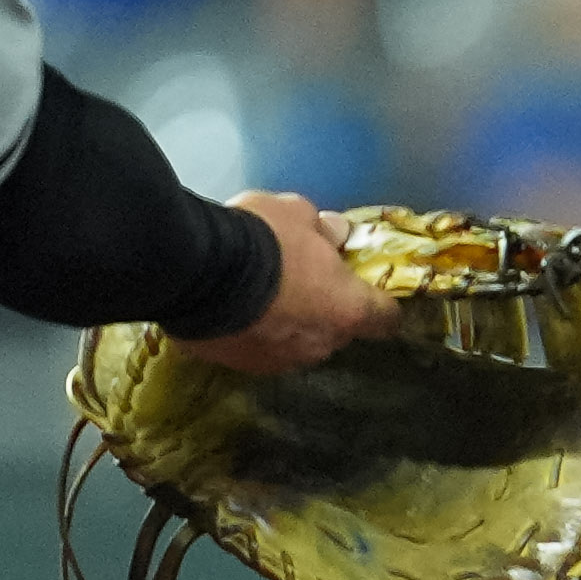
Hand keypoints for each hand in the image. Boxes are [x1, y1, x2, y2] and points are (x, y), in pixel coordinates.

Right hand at [175, 192, 399, 375]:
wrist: (196, 271)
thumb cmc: (262, 238)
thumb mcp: (297, 213)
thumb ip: (323, 228)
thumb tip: (336, 233)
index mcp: (347, 309)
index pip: (385, 319)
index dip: (379, 304)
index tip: (366, 289)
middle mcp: (321, 344)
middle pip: (337, 330)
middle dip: (326, 309)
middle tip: (303, 281)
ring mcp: (281, 361)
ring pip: (298, 343)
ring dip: (289, 325)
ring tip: (262, 298)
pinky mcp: (241, 367)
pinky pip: (259, 349)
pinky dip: (254, 333)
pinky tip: (235, 311)